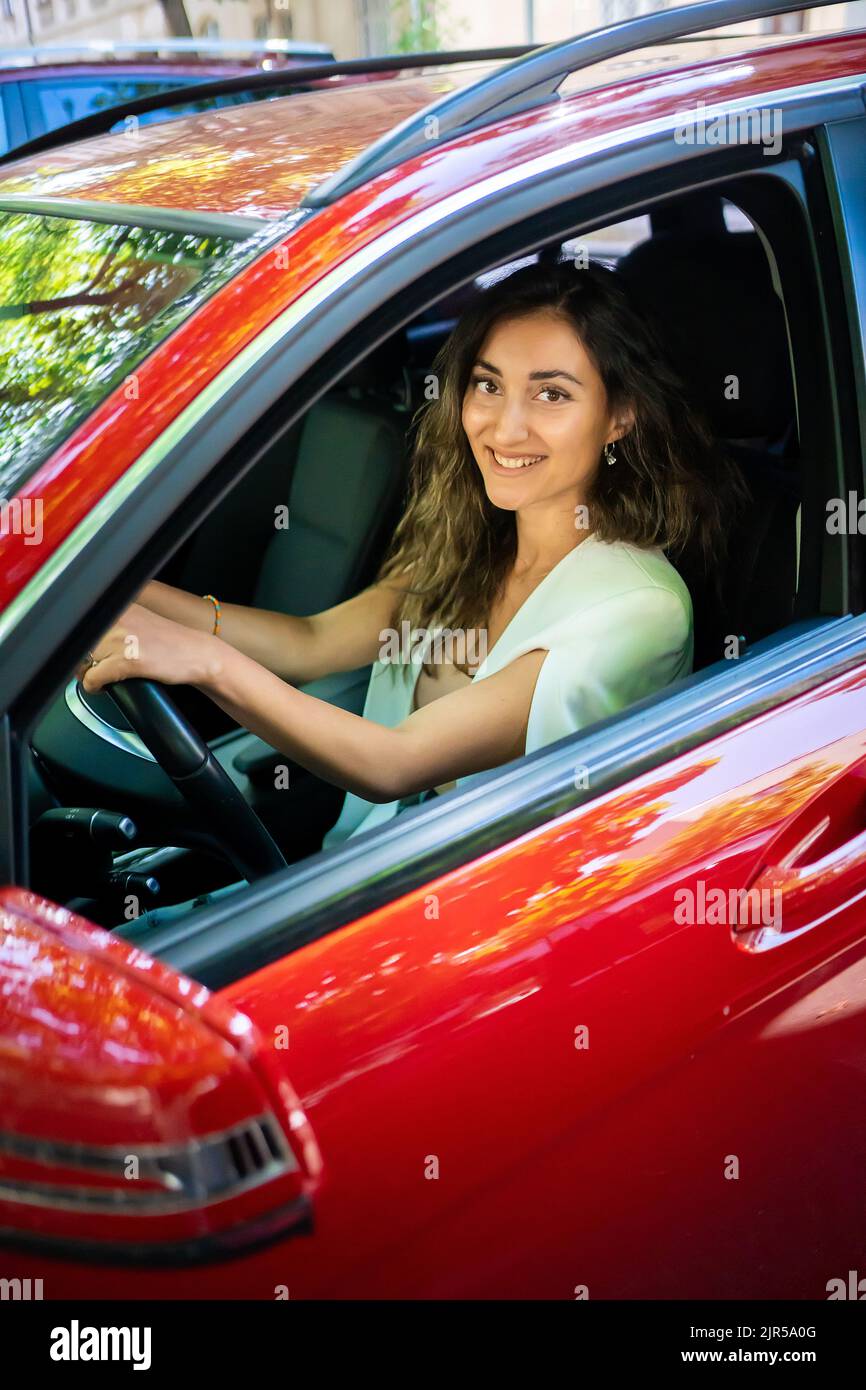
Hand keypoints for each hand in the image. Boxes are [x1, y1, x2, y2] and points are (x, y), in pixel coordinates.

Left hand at [76, 603, 219, 694]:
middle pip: (80, 644)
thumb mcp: (139, 622)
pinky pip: (93, 678)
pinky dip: (93, 687)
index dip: (82, 645)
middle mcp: (118, 619)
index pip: (82, 625)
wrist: (198, 654)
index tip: (86, 655)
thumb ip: (114, 625)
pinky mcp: (127, 660)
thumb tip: (85, 641)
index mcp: (120, 607)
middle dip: (83, 661)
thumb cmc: (171, 643)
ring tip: (102, 678)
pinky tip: (103, 687)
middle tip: (94, 670)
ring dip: (88, 674)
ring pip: (83, 661)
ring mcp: (122, 639)